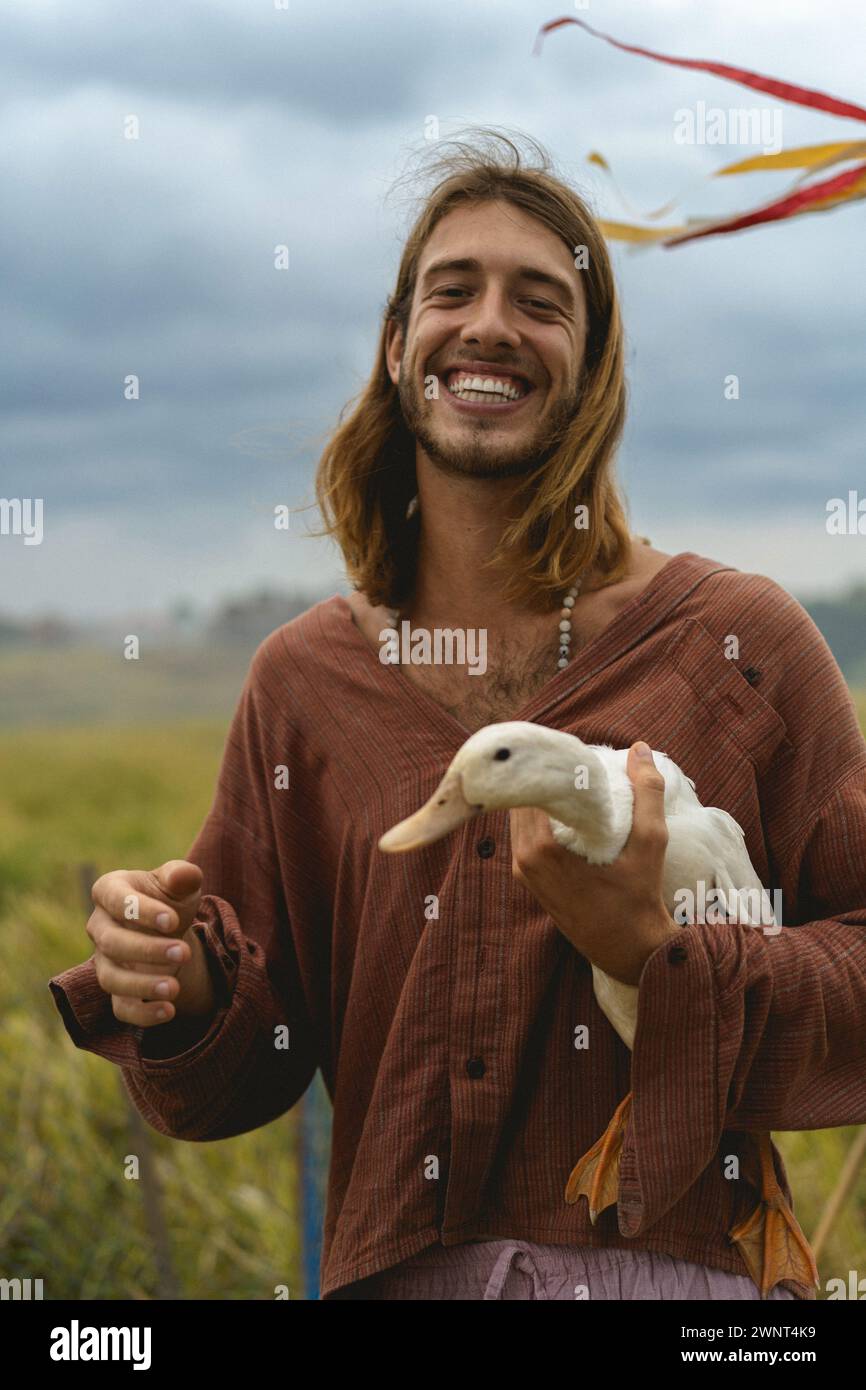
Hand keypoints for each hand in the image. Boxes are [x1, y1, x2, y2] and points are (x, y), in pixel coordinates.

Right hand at [86, 860, 215, 1025]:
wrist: (171, 929)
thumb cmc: (170, 898)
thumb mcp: (180, 883)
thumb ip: (182, 875)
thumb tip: (182, 875)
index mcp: (109, 891)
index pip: (114, 899)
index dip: (141, 911)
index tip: (173, 921)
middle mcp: (100, 927)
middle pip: (111, 943)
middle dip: (147, 950)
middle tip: (184, 953)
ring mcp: (105, 961)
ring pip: (111, 979)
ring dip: (142, 985)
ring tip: (175, 988)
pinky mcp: (118, 991)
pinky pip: (121, 1008)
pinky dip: (144, 1014)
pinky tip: (169, 1011)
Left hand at [510, 741, 679, 985]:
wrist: (630, 951)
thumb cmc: (639, 898)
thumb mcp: (651, 842)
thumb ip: (646, 792)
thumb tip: (640, 748)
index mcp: (541, 847)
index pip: (528, 787)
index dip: (543, 762)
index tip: (564, 746)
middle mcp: (523, 858)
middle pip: (520, 799)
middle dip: (541, 777)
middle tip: (568, 757)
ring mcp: (522, 872)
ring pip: (520, 817)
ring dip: (539, 797)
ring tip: (567, 778)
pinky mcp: (529, 881)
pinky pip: (525, 836)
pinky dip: (539, 818)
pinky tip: (562, 807)